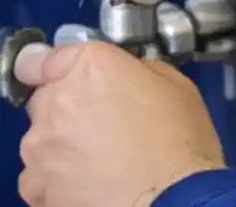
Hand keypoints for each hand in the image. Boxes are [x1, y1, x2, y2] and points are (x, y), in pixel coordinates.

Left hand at [15, 42, 223, 206]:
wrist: (173, 202)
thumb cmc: (182, 149)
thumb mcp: (178, 88)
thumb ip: (141, 71)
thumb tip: (128, 75)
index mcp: (93, 68)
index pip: (45, 58)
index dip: (55, 67)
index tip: (64, 77)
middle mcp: (59, 101)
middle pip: (48, 98)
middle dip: (71, 109)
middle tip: (107, 125)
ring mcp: (42, 145)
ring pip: (43, 138)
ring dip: (66, 144)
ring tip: (106, 160)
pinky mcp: (37, 184)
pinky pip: (40, 175)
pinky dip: (60, 179)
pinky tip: (95, 182)